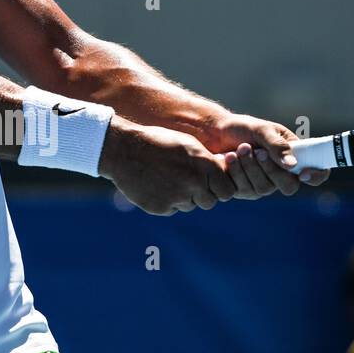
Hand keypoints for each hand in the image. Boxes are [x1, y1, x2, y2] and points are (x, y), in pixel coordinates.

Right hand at [98, 119, 242, 214]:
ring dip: (184, 197)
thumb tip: (229, 171)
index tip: (212, 183)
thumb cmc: (159, 143)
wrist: (124, 150)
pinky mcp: (161, 208)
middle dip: (203, 195)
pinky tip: (155, 185)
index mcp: (203, 165)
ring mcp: (177, 198)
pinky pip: (172, 209)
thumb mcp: (188, 145)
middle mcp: (193, 183)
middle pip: (210, 202)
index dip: (220, 188)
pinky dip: (167, 201)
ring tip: (167, 179)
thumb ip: (209, 161)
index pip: (227, 191)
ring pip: (190, 205)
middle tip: (187, 182)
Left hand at [195, 111, 330, 196]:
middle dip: (271, 170)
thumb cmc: (242, 128)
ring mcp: (263, 184)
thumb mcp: (261, 130)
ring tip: (239, 149)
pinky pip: (244, 190)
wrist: (214, 133)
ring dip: (250, 168)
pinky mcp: (244, 190)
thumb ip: (277, 145)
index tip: (303, 173)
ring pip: (264, 189)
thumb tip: (293, 166)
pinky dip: (236, 172)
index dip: (316, 176)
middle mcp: (282, 174)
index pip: (317, 172)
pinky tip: (228, 158)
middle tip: (257, 152)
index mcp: (294, 155)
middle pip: (289, 187)